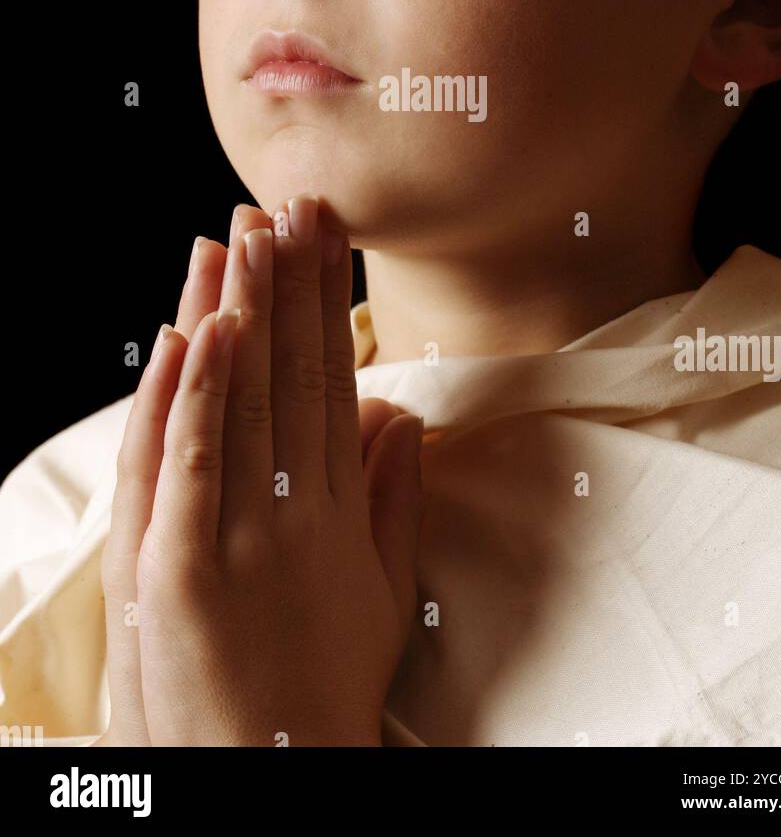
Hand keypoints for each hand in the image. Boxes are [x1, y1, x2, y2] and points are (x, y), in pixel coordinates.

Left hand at [114, 197, 423, 745]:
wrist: (279, 786)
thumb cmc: (323, 691)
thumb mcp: (378, 594)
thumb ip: (393, 499)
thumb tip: (403, 416)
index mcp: (341, 507)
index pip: (336, 379)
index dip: (329, 303)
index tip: (325, 236)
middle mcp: (295, 509)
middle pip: (290, 373)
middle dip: (287, 282)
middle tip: (287, 202)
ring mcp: (237, 537)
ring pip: (240, 402)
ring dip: (240, 313)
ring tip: (242, 235)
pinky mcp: (177, 572)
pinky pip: (188, 465)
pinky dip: (194, 394)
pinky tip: (200, 332)